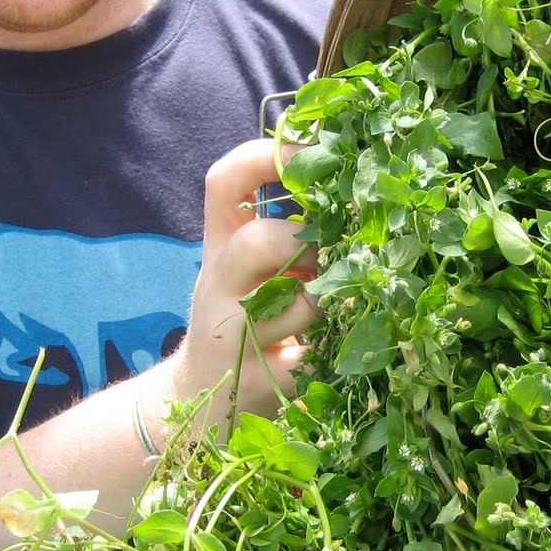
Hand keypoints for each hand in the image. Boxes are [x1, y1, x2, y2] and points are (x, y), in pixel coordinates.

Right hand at [172, 137, 318, 429]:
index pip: (224, 182)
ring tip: (337, 308)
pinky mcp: (255, 381)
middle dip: (310, 243)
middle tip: (335, 256)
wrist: (199, 399)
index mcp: (219, 245)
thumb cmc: (244, 318)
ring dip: (328, 302)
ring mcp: (231, 334)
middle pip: (257, 242)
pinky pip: (309, 359)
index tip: (314, 151)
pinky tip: (334, 350)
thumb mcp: (249, 269)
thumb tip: (351, 180)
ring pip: (292, 303)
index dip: (267, 158)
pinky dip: (332, 352)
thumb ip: (284, 229)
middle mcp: (219, 283)